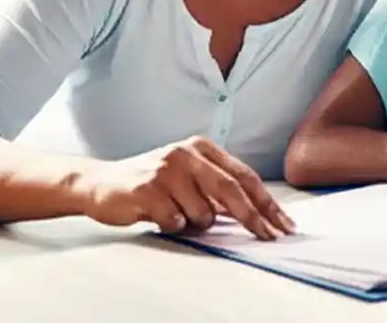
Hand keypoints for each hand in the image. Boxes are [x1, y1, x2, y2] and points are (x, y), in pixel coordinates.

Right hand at [76, 136, 295, 240]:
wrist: (101, 183)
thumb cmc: (152, 183)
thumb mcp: (188, 176)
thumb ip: (218, 188)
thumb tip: (259, 214)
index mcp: (201, 147)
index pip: (244, 176)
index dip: (267, 203)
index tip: (285, 224)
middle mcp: (185, 153)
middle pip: (231, 191)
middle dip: (253, 218)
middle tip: (268, 238)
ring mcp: (165, 169)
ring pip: (202, 214)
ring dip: (194, 224)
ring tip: (174, 212)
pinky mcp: (147, 188)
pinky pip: (176, 221)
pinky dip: (172, 226)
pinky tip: (156, 214)